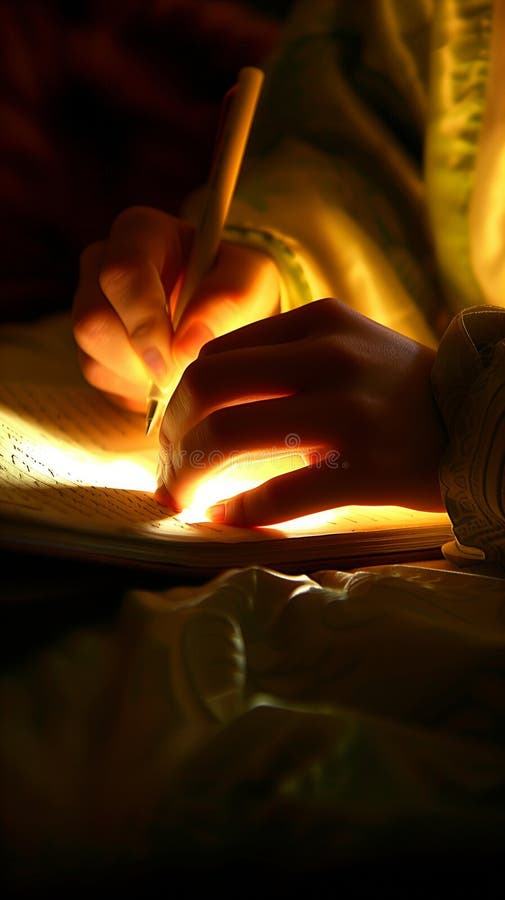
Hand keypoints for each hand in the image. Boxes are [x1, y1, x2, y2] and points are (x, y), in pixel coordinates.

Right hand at [72, 206, 279, 411]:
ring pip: (92, 354)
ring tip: (177, 373)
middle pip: (93, 320)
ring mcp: (90, 307)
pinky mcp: (90, 347)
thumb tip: (186, 345)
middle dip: (138, 359)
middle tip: (180, 376)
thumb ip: (229, 300)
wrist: (228, 322)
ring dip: (137, 377)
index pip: (123, 273)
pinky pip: (99, 377)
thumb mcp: (253, 284)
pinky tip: (163, 379)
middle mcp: (102, 264)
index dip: (145, 320)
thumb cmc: (237, 292)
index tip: (177, 357)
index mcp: (139, 233)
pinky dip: (133, 389)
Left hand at [156, 298, 447, 523]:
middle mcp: (329, 357)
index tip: (172, 435)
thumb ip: (281, 357)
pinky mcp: (365, 468)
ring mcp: (348, 411)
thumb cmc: (399, 391)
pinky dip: (237, 511)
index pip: (215, 355)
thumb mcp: (347, 346)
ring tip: (183, 499)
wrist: (480, 422)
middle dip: (171, 436)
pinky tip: (225, 519)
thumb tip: (199, 398)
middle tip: (168, 469)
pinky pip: (277, 494)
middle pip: (207, 388)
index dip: (177, 401)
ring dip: (190, 476)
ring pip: (229, 438)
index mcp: (318, 321)